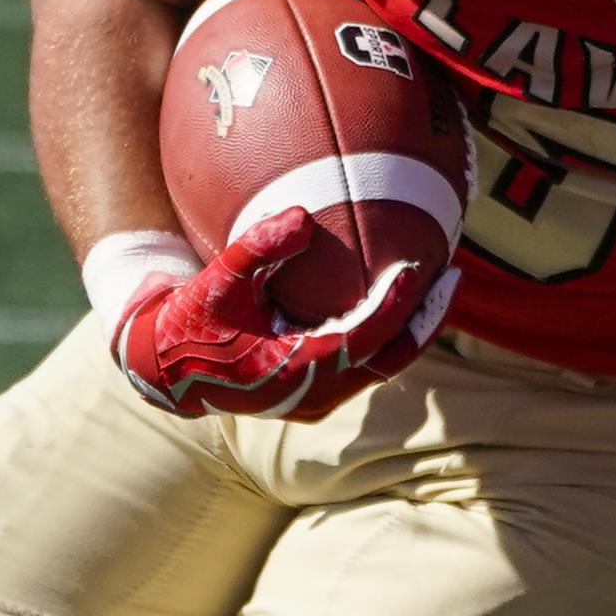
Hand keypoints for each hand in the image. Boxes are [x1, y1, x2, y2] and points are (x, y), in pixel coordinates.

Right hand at [106, 207, 443, 420]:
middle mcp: (315, 395)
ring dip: (411, 328)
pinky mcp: (314, 396)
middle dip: (425, 320)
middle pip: (391, 358)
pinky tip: (395, 299)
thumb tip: (300, 215)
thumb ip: (255, 248)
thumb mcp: (215, 282)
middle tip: (452, 276)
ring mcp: (317, 400)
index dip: (397, 306)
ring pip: (382, 365)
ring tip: (437, 286)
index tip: (420, 269)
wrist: (163, 369)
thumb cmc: (188, 322)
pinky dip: (384, 334)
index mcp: (296, 371)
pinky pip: (364, 365)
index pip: (366, 338)